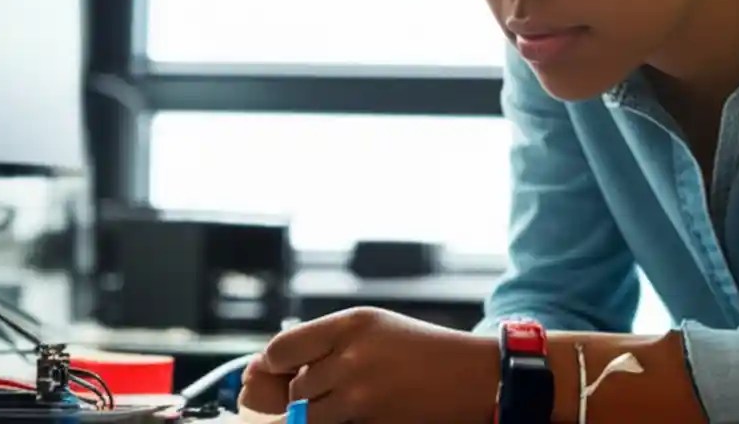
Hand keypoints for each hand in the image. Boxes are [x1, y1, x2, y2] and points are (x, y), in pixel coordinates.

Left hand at [238, 307, 498, 423]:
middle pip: (296, 390)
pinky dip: (340, 422)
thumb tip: (265, 367)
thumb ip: (325, 342)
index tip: (280, 372)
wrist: (473, 377)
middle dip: (306, 395)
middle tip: (334, 388)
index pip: (281, 349)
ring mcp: (362, 396)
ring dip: (320, 414)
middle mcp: (351, 358)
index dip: (273, 365)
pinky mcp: (372, 422)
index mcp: (350, 325)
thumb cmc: (420, 350)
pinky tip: (364, 411)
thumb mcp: (373, 328)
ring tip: (350, 401)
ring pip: (309, 416)